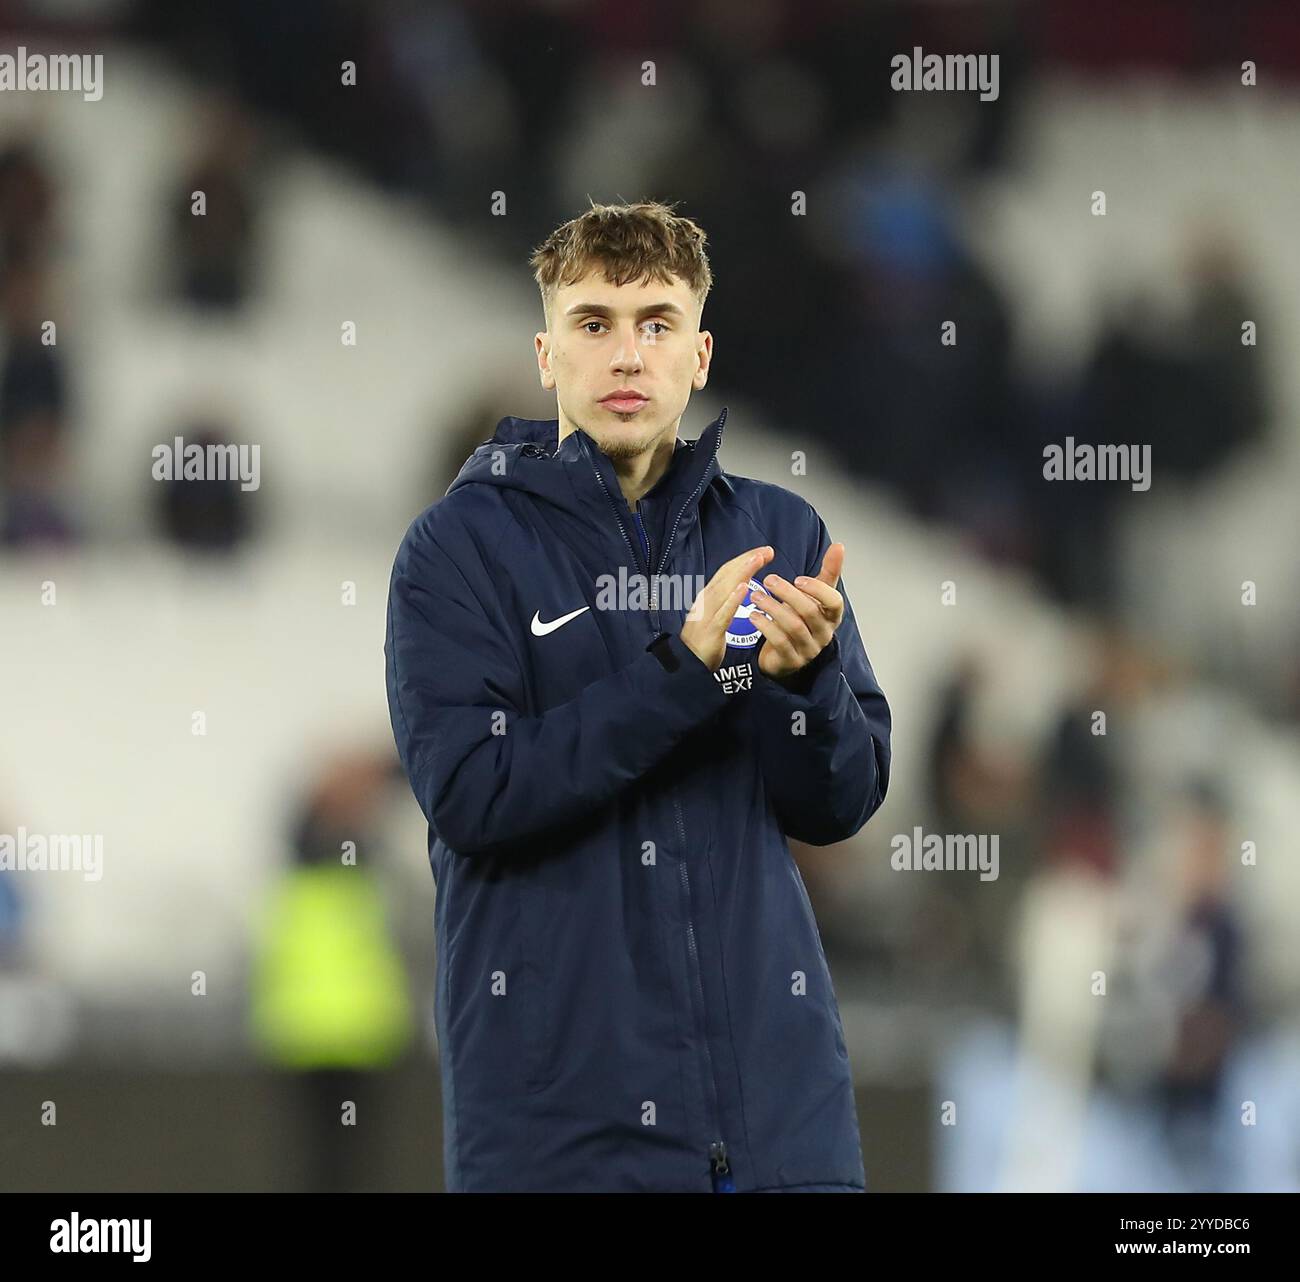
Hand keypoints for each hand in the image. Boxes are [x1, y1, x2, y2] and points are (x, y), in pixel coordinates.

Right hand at [680, 545, 774, 670]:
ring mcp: (707, 614)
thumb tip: (739, 585)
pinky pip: (723, 613)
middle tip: (767, 550)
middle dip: (747, 561)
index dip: (744, 560)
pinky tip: (744, 588)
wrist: (686, 663)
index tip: (762, 552)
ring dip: (742, 573)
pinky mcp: (710, 630)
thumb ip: (724, 600)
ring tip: (757, 560)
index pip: (727, 572)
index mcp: (708, 597)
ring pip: (725, 589)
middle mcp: (706, 601)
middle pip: (727, 575)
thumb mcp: (714, 615)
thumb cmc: (703, 640)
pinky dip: (733, 599)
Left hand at [749, 542, 845, 680]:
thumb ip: (828, 571)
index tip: (798, 578)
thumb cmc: (802, 618)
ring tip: (756, 595)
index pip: (834, 602)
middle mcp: (824, 634)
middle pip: (809, 612)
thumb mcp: (815, 595)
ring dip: (773, 608)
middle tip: (769, 580)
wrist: (786, 651)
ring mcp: (809, 649)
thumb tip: (839, 546)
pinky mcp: (791, 661)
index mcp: (832, 616)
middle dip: (787, 594)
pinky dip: (765, 626)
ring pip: (793, 626)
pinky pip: (779, 642)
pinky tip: (753, 615)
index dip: (817, 589)